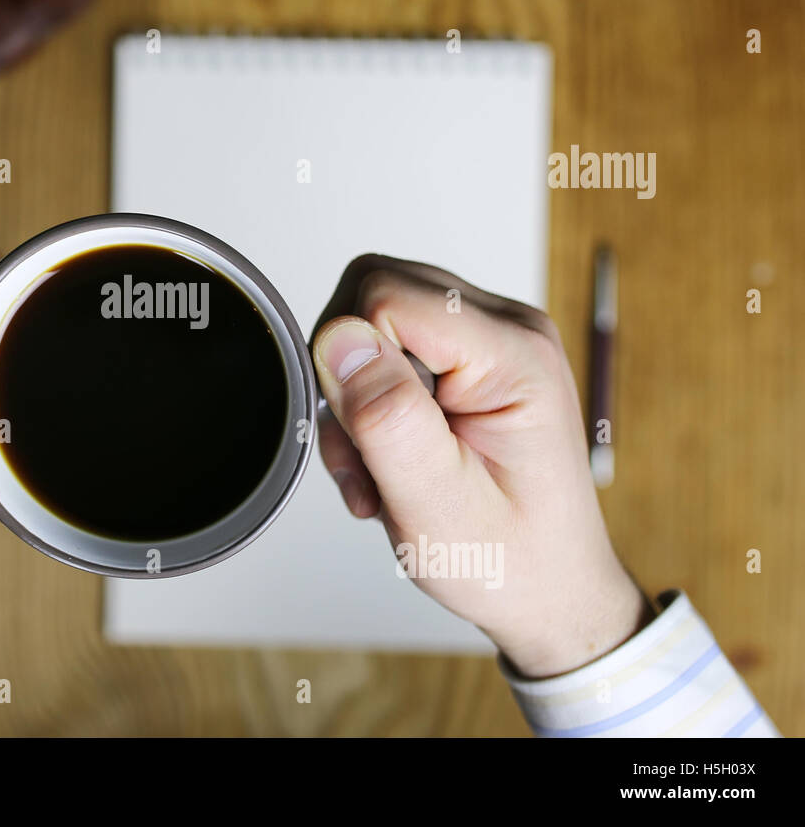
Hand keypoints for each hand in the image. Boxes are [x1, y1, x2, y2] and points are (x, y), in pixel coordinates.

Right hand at [310, 255, 651, 678]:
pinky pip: (390, 348)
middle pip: (374, 293)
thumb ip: (386, 415)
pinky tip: (388, 465)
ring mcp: (491, 340)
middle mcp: (508, 330)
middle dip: (346, 377)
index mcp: (513, 356)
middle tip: (364, 456)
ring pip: (373, 322)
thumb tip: (337, 335)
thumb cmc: (507, 560)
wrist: (549, 593)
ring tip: (378, 474)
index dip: (349, 361)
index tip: (366, 436)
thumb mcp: (436, 503)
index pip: (385, 296)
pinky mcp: (471, 358)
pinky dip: (370, 406)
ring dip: (355, 401)